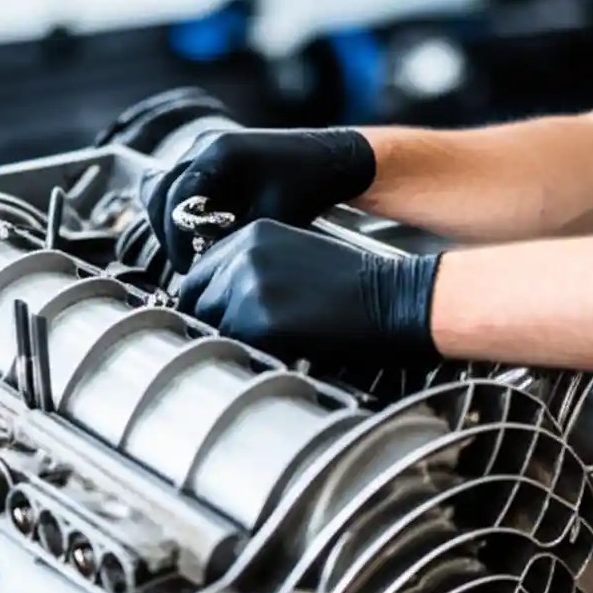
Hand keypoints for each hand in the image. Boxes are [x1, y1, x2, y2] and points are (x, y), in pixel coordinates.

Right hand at [142, 128, 375, 272]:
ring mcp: (207, 146)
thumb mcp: (272, 219)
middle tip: (185, 263)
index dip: (178, 239)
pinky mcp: (214, 155)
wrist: (335, 161)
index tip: (187, 265)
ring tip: (192, 251)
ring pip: (168, 188)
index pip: (176, 201)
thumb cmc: (310, 187)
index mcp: (218, 154)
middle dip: (170, 232)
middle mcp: (206, 144)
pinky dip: (184, 209)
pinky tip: (200, 232)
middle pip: (162, 193)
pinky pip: (184, 183)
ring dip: (174, 221)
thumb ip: (232, 239)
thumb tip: (202, 264)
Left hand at [178, 220, 440, 362]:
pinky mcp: (259, 319)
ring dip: (230, 341)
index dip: (211, 301)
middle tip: (244, 340)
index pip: (201, 273)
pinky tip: (277, 354)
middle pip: (196, 298)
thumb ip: (254, 275)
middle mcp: (243, 255)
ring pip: (209, 325)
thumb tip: (222, 306)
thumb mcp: (297, 261)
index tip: (227, 319)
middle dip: (214, 322)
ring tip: (265, 348)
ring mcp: (248, 286)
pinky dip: (248, 357)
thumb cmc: (356, 290)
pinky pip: (232, 347)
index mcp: (253, 236)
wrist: (396, 300)